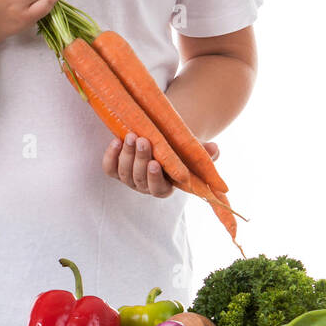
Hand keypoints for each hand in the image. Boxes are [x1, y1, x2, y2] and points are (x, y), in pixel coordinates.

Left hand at [102, 134, 219, 197]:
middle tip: (143, 140)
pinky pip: (109, 167)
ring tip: (132, 135)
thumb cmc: (178, 149)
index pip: (158, 189)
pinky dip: (111, 155)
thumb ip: (204, 152)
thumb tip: (215, 149)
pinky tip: (116, 140)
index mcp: (165, 187)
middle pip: (138, 179)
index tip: (156, 163)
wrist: (158, 138)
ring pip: (123, 172)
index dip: (155, 178)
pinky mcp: (115, 168)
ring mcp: (128, 178)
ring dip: (127, 154)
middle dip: (140, 159)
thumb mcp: (191, 150)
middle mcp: (144, 186)